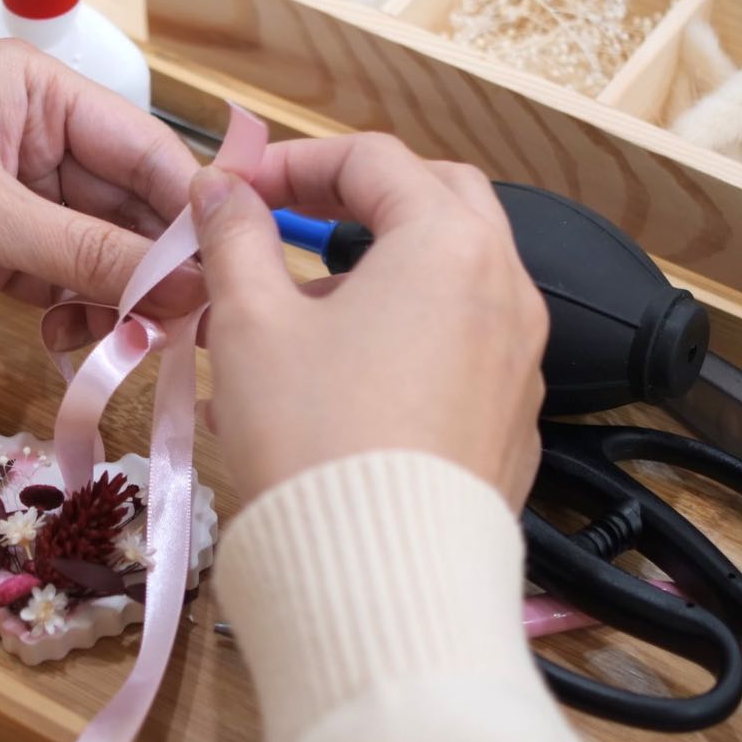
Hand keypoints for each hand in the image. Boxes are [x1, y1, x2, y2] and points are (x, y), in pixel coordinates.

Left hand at [0, 40, 201, 321]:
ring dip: (115, 296)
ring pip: (98, 249)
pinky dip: (74, 310)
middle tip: (189, 322)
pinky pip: (60, 279)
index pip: (141, 145)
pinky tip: (74, 337)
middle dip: (153, 264)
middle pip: (127, 204)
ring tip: (129, 338)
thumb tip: (181, 290)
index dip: (187, 205)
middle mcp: (37, 136)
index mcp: (38, 92)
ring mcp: (16, 196)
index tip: (224, 263)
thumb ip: (88, 251)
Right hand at [190, 134, 547, 505]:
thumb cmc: (316, 440)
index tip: (235, 192)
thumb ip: (236, 239)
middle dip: (356, 201)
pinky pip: (459, 353)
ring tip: (291, 321)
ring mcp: (520, 362)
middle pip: (435, 202)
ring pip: (452, 282)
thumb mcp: (253, 324)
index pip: (372, 159)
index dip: (292, 162)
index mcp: (449, 245)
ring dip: (376, 275)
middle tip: (286, 222)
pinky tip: (335, 389)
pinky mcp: (512, 426)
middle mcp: (506, 292)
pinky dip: (404, 340)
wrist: (381, 581)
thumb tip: (221, 192)